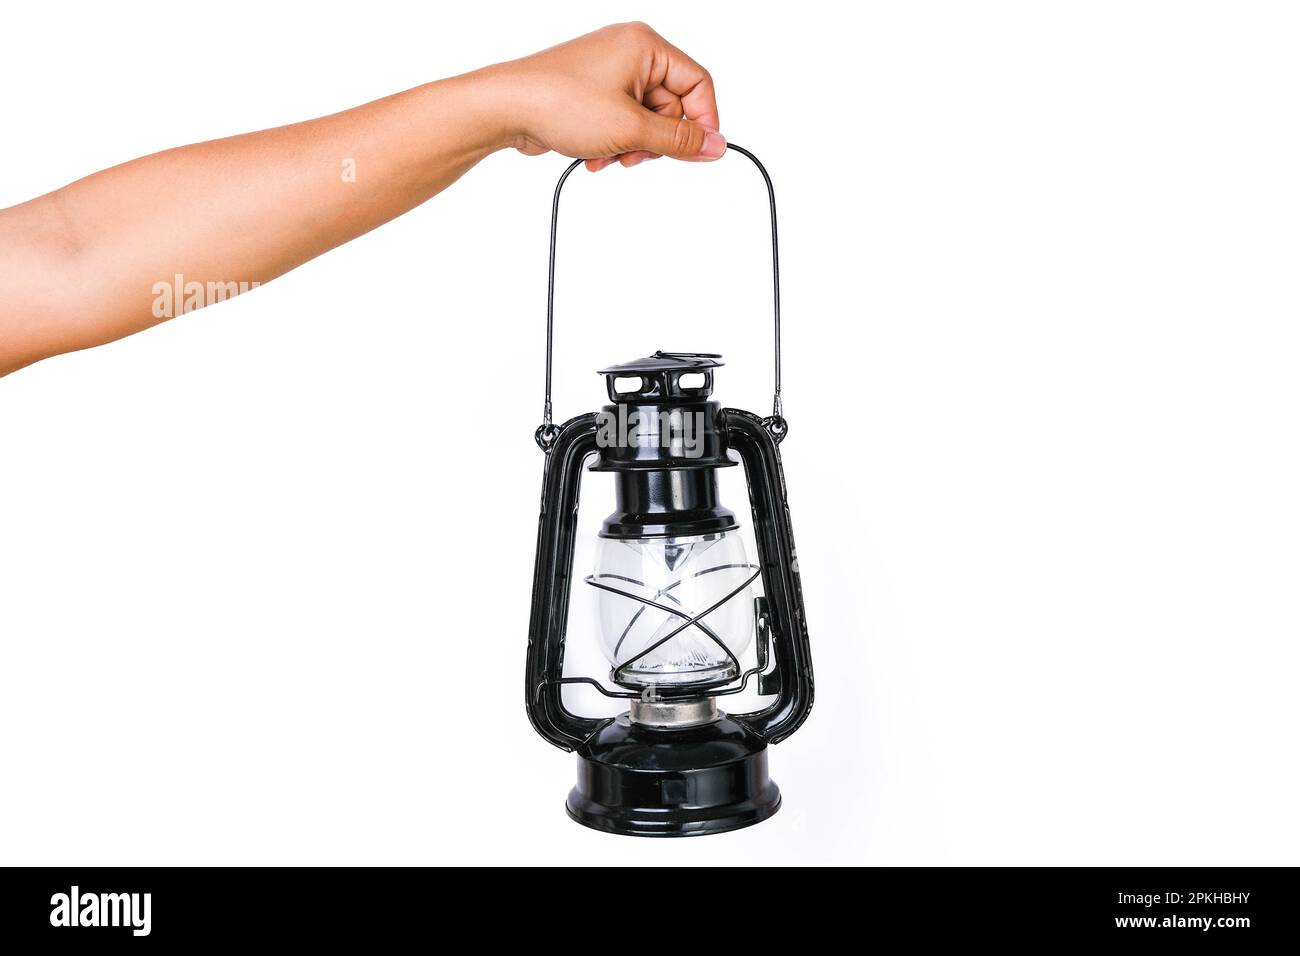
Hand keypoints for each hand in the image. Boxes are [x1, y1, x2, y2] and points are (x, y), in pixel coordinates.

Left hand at [488, 22, 724, 171]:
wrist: (505, 108)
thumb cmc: (559, 102)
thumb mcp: (631, 129)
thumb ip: (679, 141)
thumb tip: (717, 146)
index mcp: (646, 46)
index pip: (698, 84)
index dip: (702, 121)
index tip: (696, 153)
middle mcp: (630, 53)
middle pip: (671, 106)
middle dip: (656, 140)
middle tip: (636, 156)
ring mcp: (610, 72)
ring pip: (646, 120)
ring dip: (633, 147)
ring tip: (610, 156)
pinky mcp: (593, 92)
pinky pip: (622, 122)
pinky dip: (615, 143)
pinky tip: (596, 156)